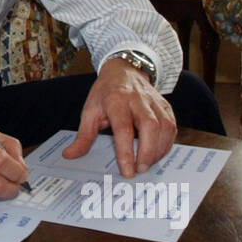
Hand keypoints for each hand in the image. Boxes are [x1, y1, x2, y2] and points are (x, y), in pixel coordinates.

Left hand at [63, 58, 175, 176]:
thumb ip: (83, 135)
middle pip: (150, 126)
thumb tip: (70, 155)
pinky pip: (171, 126)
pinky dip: (167, 143)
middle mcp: (137, 99)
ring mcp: (154, 101)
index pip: (123, 128)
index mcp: (115, 100)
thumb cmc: (105, 93)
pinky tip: (156, 154)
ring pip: (165, 126)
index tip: (127, 171)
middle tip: (140, 169)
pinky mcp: (165, 106)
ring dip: (159, 150)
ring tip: (148, 164)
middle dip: (147, 152)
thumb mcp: (89, 111)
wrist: (124, 70)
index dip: (126, 151)